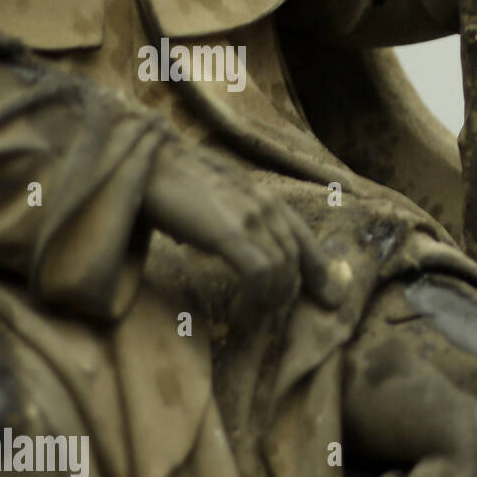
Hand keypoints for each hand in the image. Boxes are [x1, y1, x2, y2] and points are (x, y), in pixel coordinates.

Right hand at [141, 141, 344, 310]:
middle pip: (296, 259)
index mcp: (265, 198)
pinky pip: (259, 271)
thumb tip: (225, 245)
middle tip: (275, 314)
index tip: (330, 297)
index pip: (304, 238)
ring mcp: (250, 216)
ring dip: (272, 299)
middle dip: (292, 292)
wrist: (147, 161)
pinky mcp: (229, 231)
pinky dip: (257, 296)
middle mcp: (266, 205)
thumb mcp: (216, 201)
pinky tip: (244, 311)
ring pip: (281, 269)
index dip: (320, 271)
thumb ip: (232, 220)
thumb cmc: (171, 184)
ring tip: (255, 315)